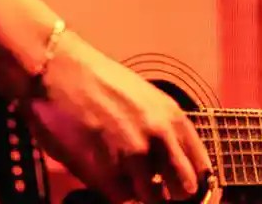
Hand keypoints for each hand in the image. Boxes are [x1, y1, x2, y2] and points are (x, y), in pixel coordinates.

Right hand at [20, 31, 211, 203]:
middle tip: (155, 189)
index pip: (202, 166)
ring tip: (124, 177)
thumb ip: (164, 130)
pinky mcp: (106, 170)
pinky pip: (121, 198)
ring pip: (153, 198)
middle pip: (185, 189)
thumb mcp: (146, 98)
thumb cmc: (98, 80)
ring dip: (140, 193)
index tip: (182, 187)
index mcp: (174, 116)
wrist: (59, 69)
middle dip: (172, 193)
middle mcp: (161, 137)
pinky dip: (114, 192)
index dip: (194, 182)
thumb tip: (172, 162)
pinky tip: (104, 173)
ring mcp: (134, 155)